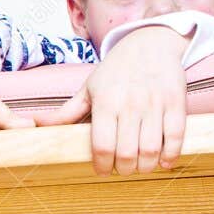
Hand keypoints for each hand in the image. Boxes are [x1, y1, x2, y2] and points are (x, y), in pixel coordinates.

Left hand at [33, 24, 189, 175]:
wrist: (150, 43)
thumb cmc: (115, 70)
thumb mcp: (88, 88)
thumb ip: (66, 112)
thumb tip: (37, 125)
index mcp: (105, 102)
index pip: (101, 145)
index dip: (101, 165)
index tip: (102, 170)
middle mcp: (130, 104)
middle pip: (126, 152)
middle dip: (123, 169)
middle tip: (121, 169)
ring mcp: (155, 104)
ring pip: (151, 149)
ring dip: (145, 166)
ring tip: (139, 166)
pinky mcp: (177, 103)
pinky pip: (176, 137)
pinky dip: (171, 155)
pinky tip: (163, 161)